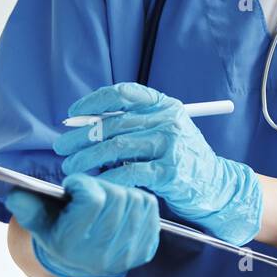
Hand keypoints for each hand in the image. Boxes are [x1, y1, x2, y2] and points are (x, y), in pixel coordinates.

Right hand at [4, 173, 158, 276]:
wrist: (80, 262)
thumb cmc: (59, 235)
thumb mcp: (39, 222)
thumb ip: (27, 206)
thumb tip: (16, 193)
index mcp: (74, 245)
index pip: (92, 198)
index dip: (83, 184)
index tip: (74, 185)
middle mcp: (102, 253)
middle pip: (117, 196)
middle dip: (103, 186)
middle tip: (92, 190)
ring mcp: (126, 253)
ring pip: (136, 199)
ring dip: (122, 192)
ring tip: (107, 199)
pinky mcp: (145, 249)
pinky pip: (151, 209)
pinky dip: (139, 201)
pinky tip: (123, 207)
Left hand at [55, 84, 262, 246]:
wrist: (214, 184)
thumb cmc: (180, 157)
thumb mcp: (163, 130)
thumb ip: (132, 124)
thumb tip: (84, 124)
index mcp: (164, 105)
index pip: (123, 93)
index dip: (94, 102)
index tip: (73, 115)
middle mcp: (168, 120)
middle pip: (114, 122)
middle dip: (81, 135)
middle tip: (62, 147)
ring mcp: (170, 144)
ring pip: (116, 147)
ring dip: (86, 157)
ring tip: (70, 167)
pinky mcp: (169, 171)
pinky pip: (128, 172)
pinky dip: (106, 177)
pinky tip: (93, 182)